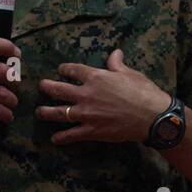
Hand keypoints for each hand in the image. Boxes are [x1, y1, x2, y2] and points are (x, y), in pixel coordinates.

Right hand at [0, 37, 20, 156]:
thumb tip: (12, 61)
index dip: (5, 46)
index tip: (16, 54)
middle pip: (1, 70)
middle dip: (14, 82)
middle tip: (13, 90)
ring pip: (3, 92)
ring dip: (12, 102)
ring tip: (8, 107)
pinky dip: (7, 115)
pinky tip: (5, 117)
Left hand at [36, 48, 170, 144]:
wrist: (152, 116)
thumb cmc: (144, 92)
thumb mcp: (131, 73)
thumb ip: (117, 64)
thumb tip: (116, 52)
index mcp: (96, 77)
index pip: (73, 70)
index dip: (65, 69)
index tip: (61, 69)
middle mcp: (86, 94)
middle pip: (59, 90)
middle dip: (47, 87)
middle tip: (41, 87)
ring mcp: (87, 114)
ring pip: (59, 113)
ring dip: (46, 112)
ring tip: (39, 112)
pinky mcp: (92, 130)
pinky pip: (72, 135)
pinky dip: (61, 137)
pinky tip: (54, 138)